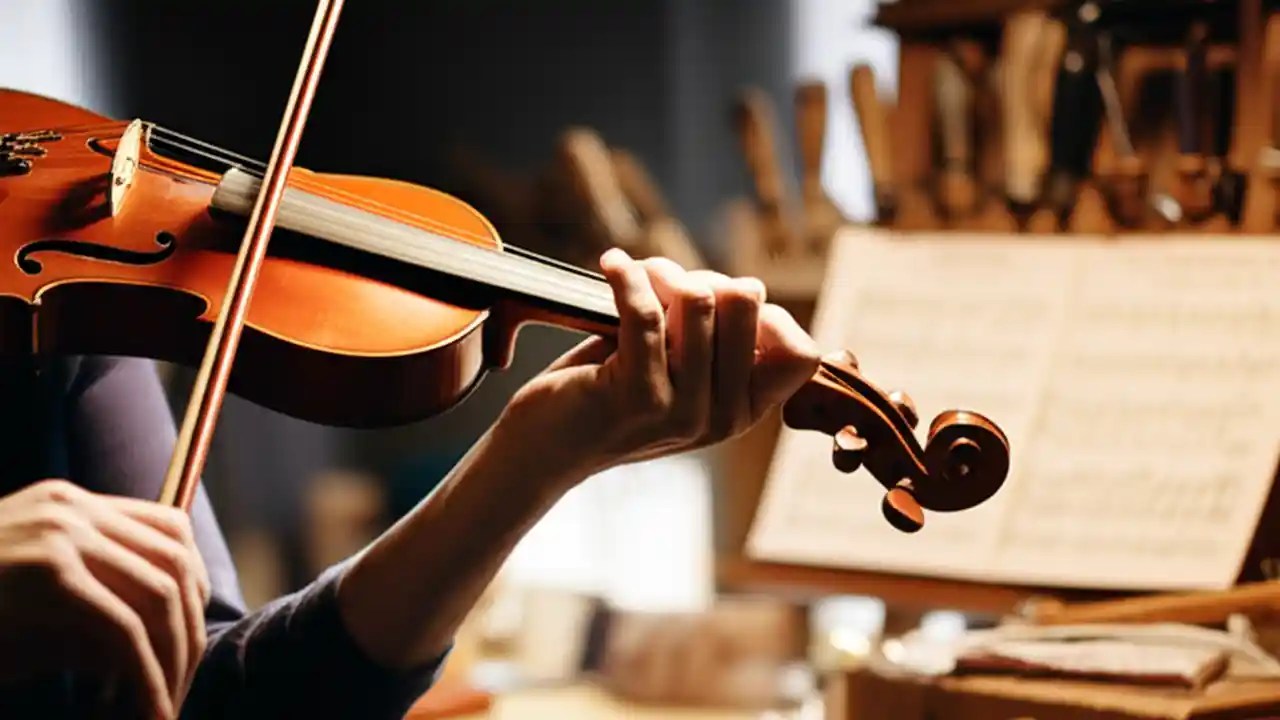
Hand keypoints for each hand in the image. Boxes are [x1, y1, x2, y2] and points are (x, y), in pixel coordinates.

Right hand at [0, 479, 210, 718]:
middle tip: (182, 690)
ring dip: (174, 661)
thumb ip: (94, 615)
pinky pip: (124, 628)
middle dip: (190, 634)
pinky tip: (145, 712)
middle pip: (175, 563)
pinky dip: (145, 677)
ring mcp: (60, 533)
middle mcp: (70, 508)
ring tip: (164, 710)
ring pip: (161, 596)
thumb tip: (165, 648)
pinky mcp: (48, 573)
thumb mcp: (31, 611)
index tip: (189, 644)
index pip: (170, 532)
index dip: (194, 591)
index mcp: (68, 505)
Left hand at [502, 248, 818, 482]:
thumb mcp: (679, 370)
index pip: (800, 354)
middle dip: (701, 279)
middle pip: (746, 303)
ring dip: (660, 274)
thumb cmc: (609, 391)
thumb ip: (717, 337)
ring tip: (633, 280)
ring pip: (699, 299)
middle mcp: (722, 418)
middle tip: (662, 291)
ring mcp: (684, 411)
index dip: (766, 315)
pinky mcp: (638, 397)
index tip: (720, 307)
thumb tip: (743, 287)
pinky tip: (612, 265)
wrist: (545, 448)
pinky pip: (646, 311)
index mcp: (743, 411)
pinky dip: (626, 275)